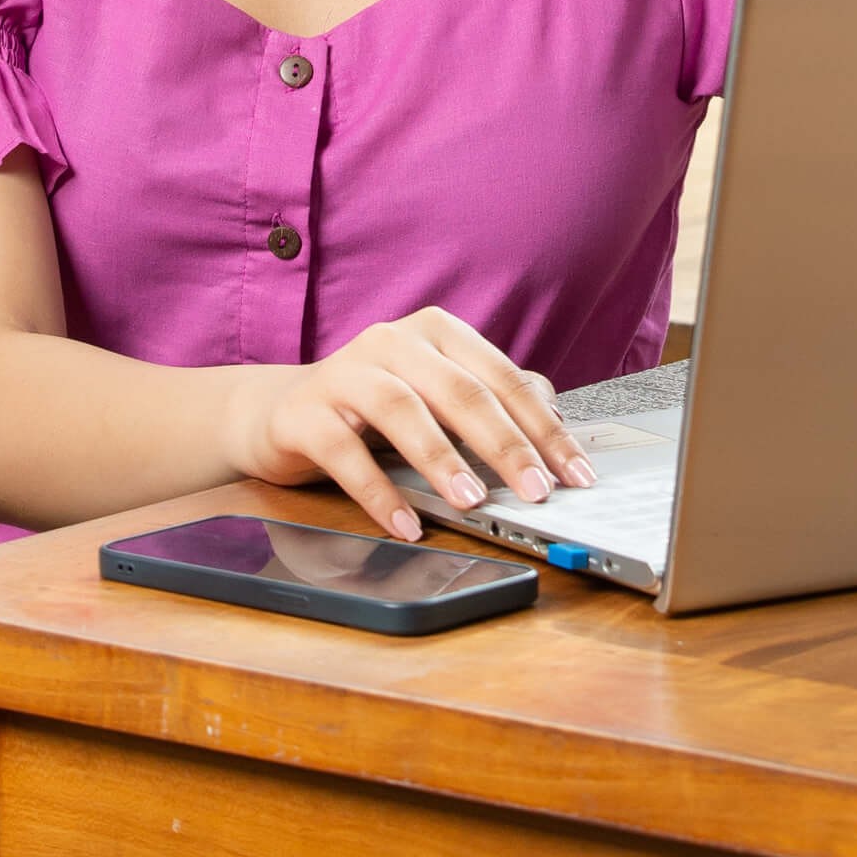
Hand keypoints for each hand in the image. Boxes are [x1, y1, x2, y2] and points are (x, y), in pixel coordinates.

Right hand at [229, 307, 598, 538]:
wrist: (282, 412)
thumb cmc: (375, 408)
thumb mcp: (438, 397)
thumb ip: (492, 401)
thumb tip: (551, 419)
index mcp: (438, 332)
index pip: (503, 378)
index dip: (543, 428)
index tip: (575, 473)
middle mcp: (394, 341)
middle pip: (460, 391)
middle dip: (505, 445)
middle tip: (536, 491)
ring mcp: (346, 372)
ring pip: (402, 409)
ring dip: (442, 459)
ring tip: (472, 502)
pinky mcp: (305, 411)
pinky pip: (343, 451)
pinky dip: (378, 491)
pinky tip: (405, 524)